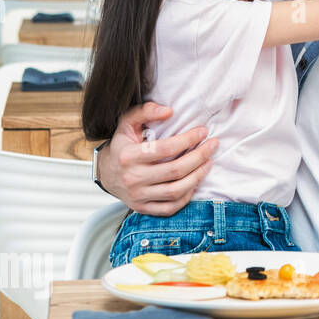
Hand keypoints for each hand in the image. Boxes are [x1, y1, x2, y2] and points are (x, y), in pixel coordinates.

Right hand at [101, 102, 216, 214]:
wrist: (106, 173)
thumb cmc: (123, 146)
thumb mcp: (128, 124)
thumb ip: (145, 112)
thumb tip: (168, 110)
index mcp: (128, 156)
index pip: (165, 149)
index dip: (188, 140)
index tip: (202, 132)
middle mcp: (132, 178)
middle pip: (175, 170)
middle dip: (199, 156)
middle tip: (212, 145)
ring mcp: (138, 196)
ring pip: (175, 191)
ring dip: (198, 176)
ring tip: (208, 162)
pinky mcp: (143, 208)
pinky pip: (170, 207)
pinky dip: (187, 196)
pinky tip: (195, 182)